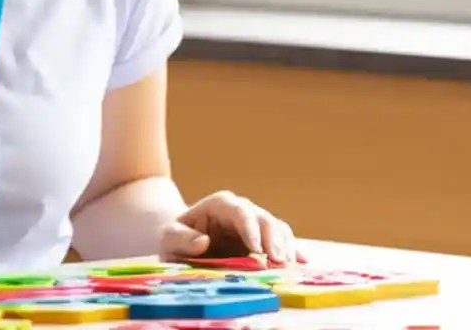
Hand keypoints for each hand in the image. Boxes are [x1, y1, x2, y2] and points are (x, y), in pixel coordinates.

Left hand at [159, 190, 302, 264]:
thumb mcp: (169, 238)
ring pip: (277, 229)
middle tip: (277, 261)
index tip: (255, 248)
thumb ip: (181, 238)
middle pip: (263, 219)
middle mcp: (242, 210)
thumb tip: (202, 242)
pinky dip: (292, 251)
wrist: (184, 244)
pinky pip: (282, 240)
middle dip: (272, 240)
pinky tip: (301, 263)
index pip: (239, 211)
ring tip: (287, 266)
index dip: (250, 228)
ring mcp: (256, 224)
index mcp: (221, 204)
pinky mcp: (264, 239)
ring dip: (285, 247)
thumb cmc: (176, 239)